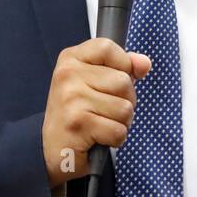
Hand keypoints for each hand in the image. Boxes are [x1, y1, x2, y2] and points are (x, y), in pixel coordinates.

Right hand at [42, 38, 150, 187]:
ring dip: (121, 123)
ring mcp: (71, 99)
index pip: (107, 47)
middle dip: (125, 101)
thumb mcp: (95, 81)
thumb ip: (122, 67)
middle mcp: (67, 75)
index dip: (122, 64)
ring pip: (125, 108)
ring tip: (101, 124)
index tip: (113, 82)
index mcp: (70, 59)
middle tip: (104, 110)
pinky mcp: (78, 124)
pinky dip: (115, 139)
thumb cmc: (77, 112)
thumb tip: (144, 63)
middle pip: (123, 81)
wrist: (52, 148)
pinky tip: (98, 138)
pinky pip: (119, 131)